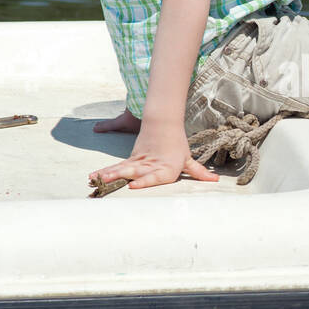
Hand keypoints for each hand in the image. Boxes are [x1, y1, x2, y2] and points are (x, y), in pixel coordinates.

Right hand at [88, 125, 218, 190]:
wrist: (164, 123)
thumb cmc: (177, 145)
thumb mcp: (187, 159)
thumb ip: (198, 172)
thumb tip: (215, 181)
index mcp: (165, 167)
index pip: (154, 176)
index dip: (144, 181)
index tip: (133, 185)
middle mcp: (150, 165)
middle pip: (134, 172)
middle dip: (120, 178)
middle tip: (107, 183)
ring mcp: (139, 162)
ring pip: (122, 168)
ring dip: (108, 175)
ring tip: (96, 180)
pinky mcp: (131, 160)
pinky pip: (117, 167)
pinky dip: (105, 171)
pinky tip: (94, 176)